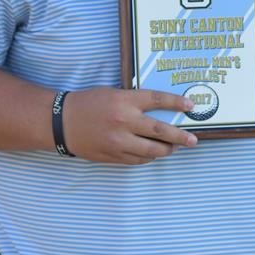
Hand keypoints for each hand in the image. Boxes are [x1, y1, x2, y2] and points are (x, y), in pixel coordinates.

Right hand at [59, 88, 196, 163]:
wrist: (61, 122)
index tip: (191, 106)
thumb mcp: (113, 94)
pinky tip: (153, 154)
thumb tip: (160, 110)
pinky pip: (137, 160)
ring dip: (166, 150)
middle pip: (161, 131)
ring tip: (173, 148)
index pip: (158, 100)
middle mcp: (124, 121)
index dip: (177, 102)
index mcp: (124, 101)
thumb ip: (134, 101)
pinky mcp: (112, 156)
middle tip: (193, 140)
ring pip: (151, 151)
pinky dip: (148, 158)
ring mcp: (118, 141)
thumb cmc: (88, 103)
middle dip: (180, 137)